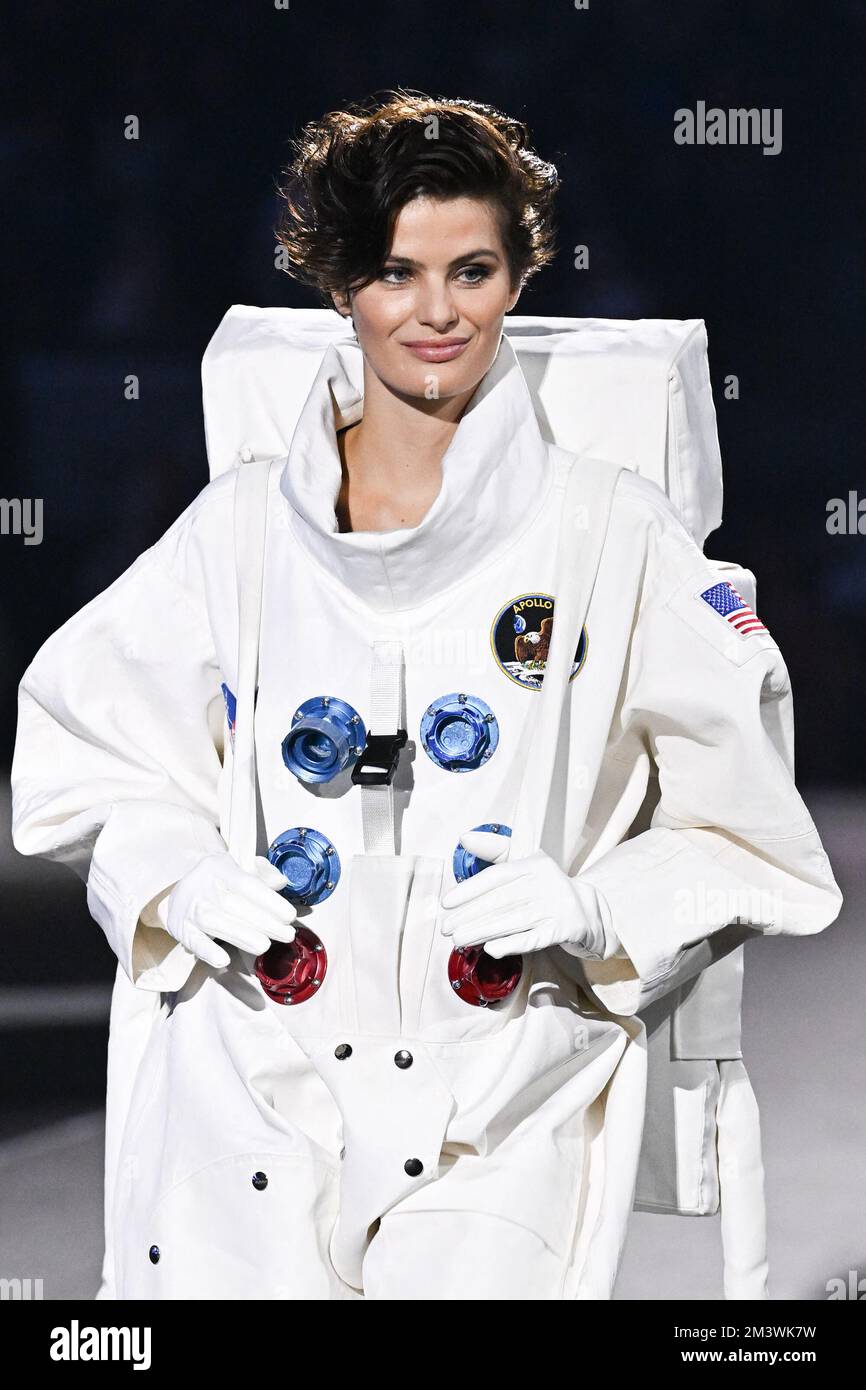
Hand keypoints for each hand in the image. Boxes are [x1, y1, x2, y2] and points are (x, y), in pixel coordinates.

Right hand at [155, 851, 296, 970]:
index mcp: (218, 867)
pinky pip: (193, 941)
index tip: (289, 915)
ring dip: (242, 936)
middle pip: (232, 904)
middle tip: (286, 934)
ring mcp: (188, 907)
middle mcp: (200, 885)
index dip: (269, 901)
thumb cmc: (219, 881)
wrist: (181, 890)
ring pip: (214, 922)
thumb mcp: (240, 867)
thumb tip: (281, 882)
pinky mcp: (179, 928)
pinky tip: (224, 960)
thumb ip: (263, 873)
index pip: (246, 883)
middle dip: (263, 922)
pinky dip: (207, 952)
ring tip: (265, 946)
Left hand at [440, 830, 620, 960]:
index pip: (497, 876)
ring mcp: (556, 907)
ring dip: (483, 932)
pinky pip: (534, 938)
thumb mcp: (526, 865)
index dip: (469, 889)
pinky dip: (511, 944)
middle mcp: (546, 882)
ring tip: (459, 940)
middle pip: (502, 900)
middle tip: (447, 928)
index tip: (447, 903)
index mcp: (534, 864)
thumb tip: (464, 838)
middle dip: (470, 915)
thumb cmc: (547, 889)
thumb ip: (495, 851)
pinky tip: (491, 949)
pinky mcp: (564, 930)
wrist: (590, 911)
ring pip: (513, 920)